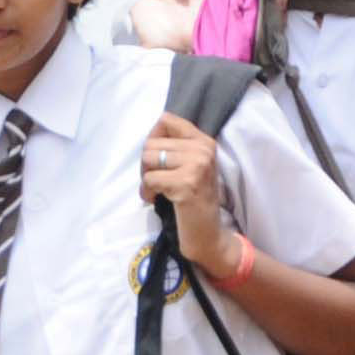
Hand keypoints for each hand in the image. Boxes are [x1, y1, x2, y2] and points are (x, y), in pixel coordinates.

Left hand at [137, 113, 235, 275]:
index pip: (167, 120)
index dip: (153, 138)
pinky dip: (147, 192)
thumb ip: (177, 148)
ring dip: (145, 178)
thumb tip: (150, 134)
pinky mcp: (186, 184)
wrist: (209, 234)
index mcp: (205, 141)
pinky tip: (156, 200)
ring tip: (156, 190)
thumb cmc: (195, 200)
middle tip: (155, 181)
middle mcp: (203, 149)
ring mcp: (196, 166)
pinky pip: (150, 179)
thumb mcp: (192, 166)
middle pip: (152, 143)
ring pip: (148, 159)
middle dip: (146, 164)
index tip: (157, 159)